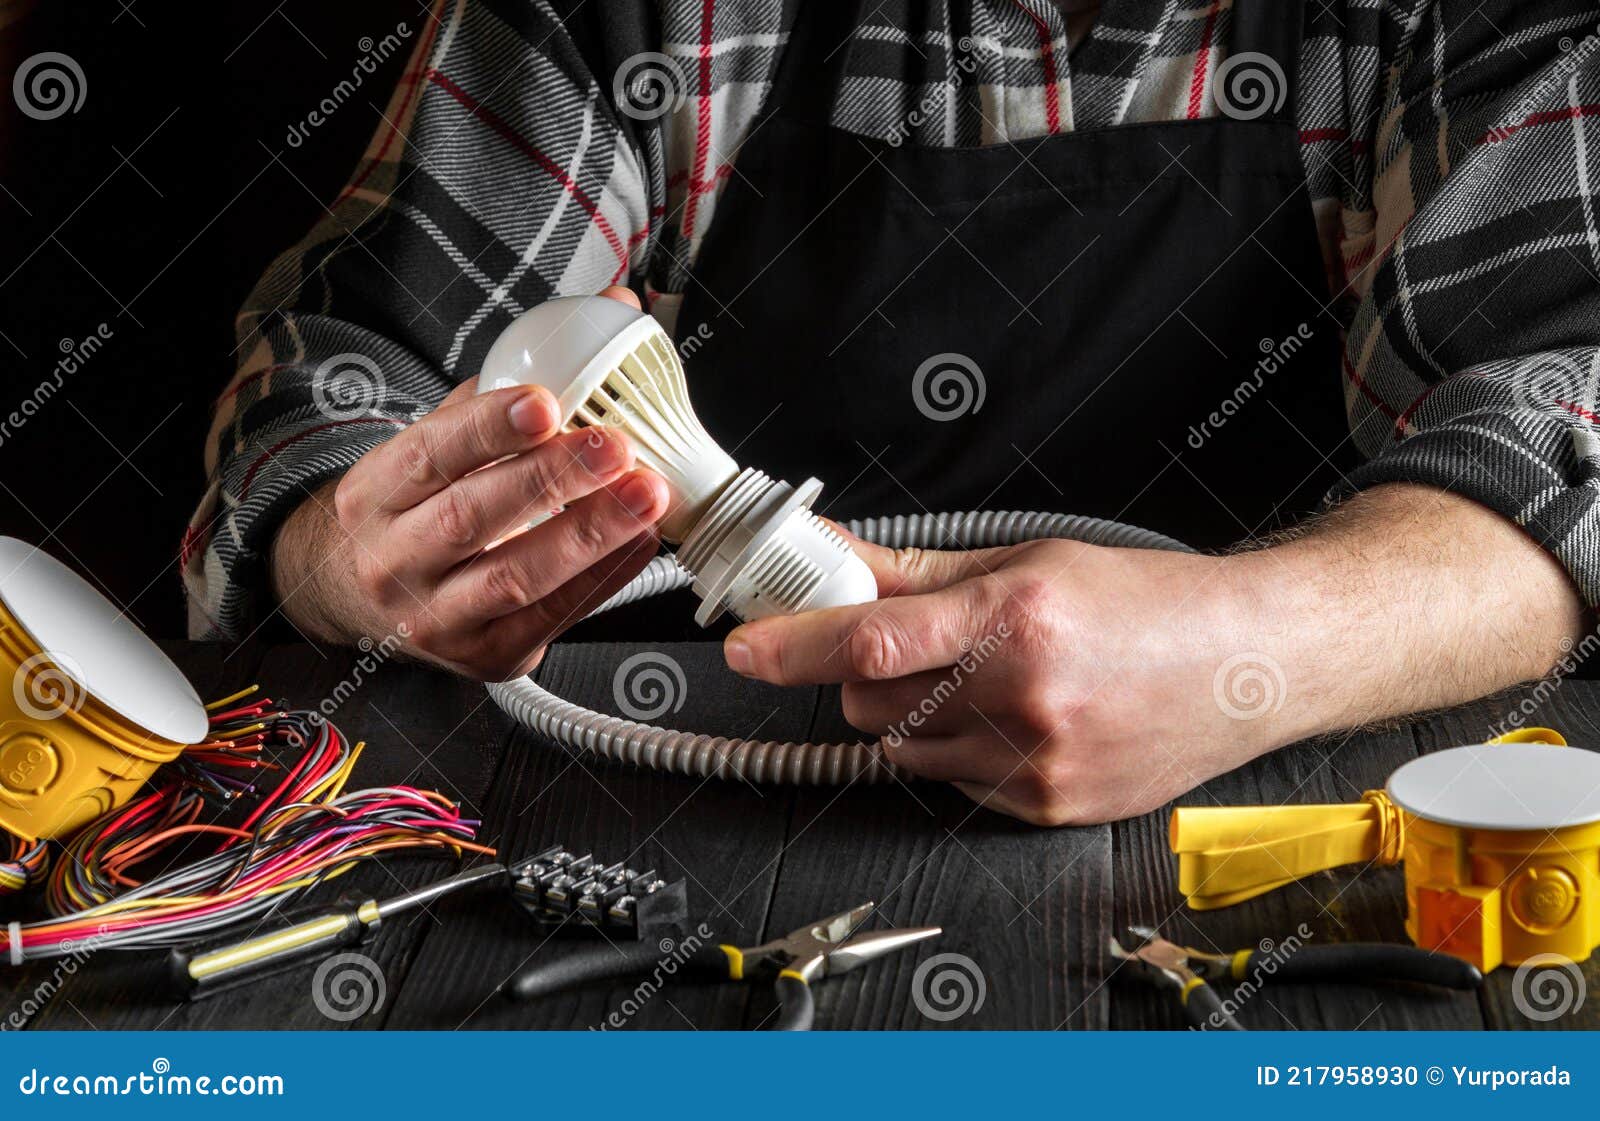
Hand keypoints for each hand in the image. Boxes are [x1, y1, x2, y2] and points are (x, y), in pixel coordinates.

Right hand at [270, 287, 670, 679]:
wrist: (363, 600)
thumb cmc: (418, 508)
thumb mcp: (436, 442)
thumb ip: (510, 383)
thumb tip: (613, 307)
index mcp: (373, 494)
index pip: (428, 454)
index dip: (487, 428)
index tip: (545, 403)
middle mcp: (394, 560)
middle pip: (473, 518)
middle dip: (552, 481)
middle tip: (616, 448)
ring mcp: (435, 618)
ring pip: (513, 576)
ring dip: (589, 535)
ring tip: (646, 496)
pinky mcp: (483, 657)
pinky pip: (549, 618)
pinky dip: (602, 579)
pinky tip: (641, 543)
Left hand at [721, 485, 1584, 824]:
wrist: (1246, 664)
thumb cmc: (1145, 603)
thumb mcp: (1027, 561)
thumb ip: (913, 569)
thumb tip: (828, 553)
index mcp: (1016, 617)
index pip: (873, 641)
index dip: (795, 644)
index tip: (746, 646)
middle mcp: (1024, 695)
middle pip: (871, 701)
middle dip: (868, 675)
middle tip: (917, 648)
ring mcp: (1037, 762)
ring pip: (904, 749)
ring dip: (915, 717)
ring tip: (986, 682)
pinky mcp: (1048, 809)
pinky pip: (953, 785)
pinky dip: (961, 753)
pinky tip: (1020, 720)